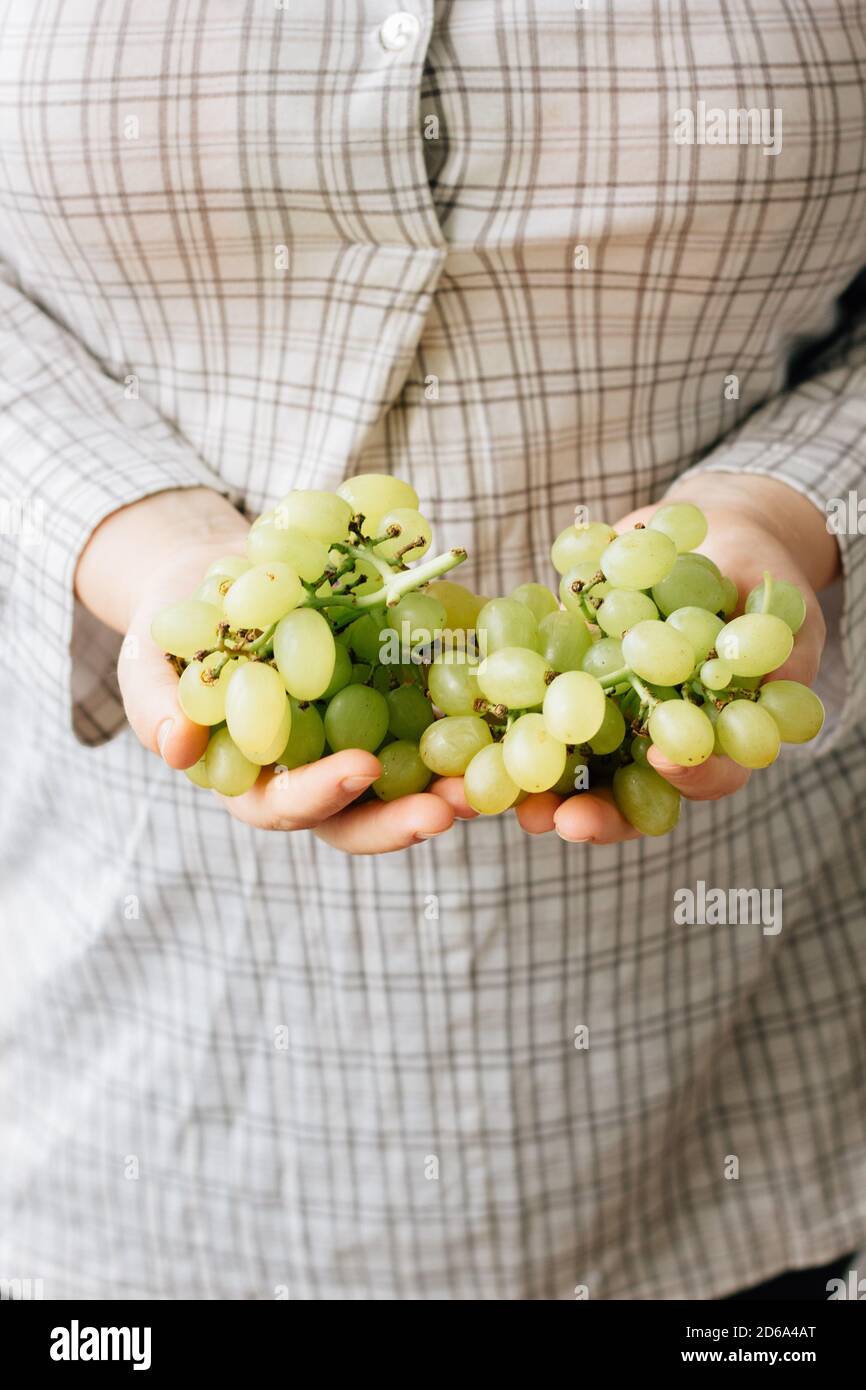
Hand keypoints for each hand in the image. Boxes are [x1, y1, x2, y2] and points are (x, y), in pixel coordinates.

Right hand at [76, 489, 454, 852]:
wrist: (219, 578)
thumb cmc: (177, 628)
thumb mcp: (150, 658)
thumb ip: (159, 704)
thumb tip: (175, 747)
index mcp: (253, 779)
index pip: (286, 805)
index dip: (321, 795)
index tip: (360, 769)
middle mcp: (312, 772)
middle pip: (358, 817)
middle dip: (402, 820)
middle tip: (448, 809)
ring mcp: (357, 741)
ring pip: (405, 783)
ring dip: (448, 787)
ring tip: (490, 781)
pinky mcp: (393, 703)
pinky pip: (433, 724)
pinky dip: (465, 729)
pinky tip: (500, 718)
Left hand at [433, 475, 839, 843]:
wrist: (704, 535)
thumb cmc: (753, 564)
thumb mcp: (773, 592)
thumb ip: (767, 635)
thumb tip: (777, 664)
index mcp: (723, 730)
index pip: (715, 772)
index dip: (689, 775)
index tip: (656, 762)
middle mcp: (666, 739)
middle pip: (636, 797)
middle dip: (599, 815)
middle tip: (563, 823)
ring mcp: (617, 722)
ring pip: (582, 775)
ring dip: (545, 793)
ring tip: (510, 804)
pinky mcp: (572, 690)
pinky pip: (539, 719)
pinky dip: (507, 732)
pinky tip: (473, 735)